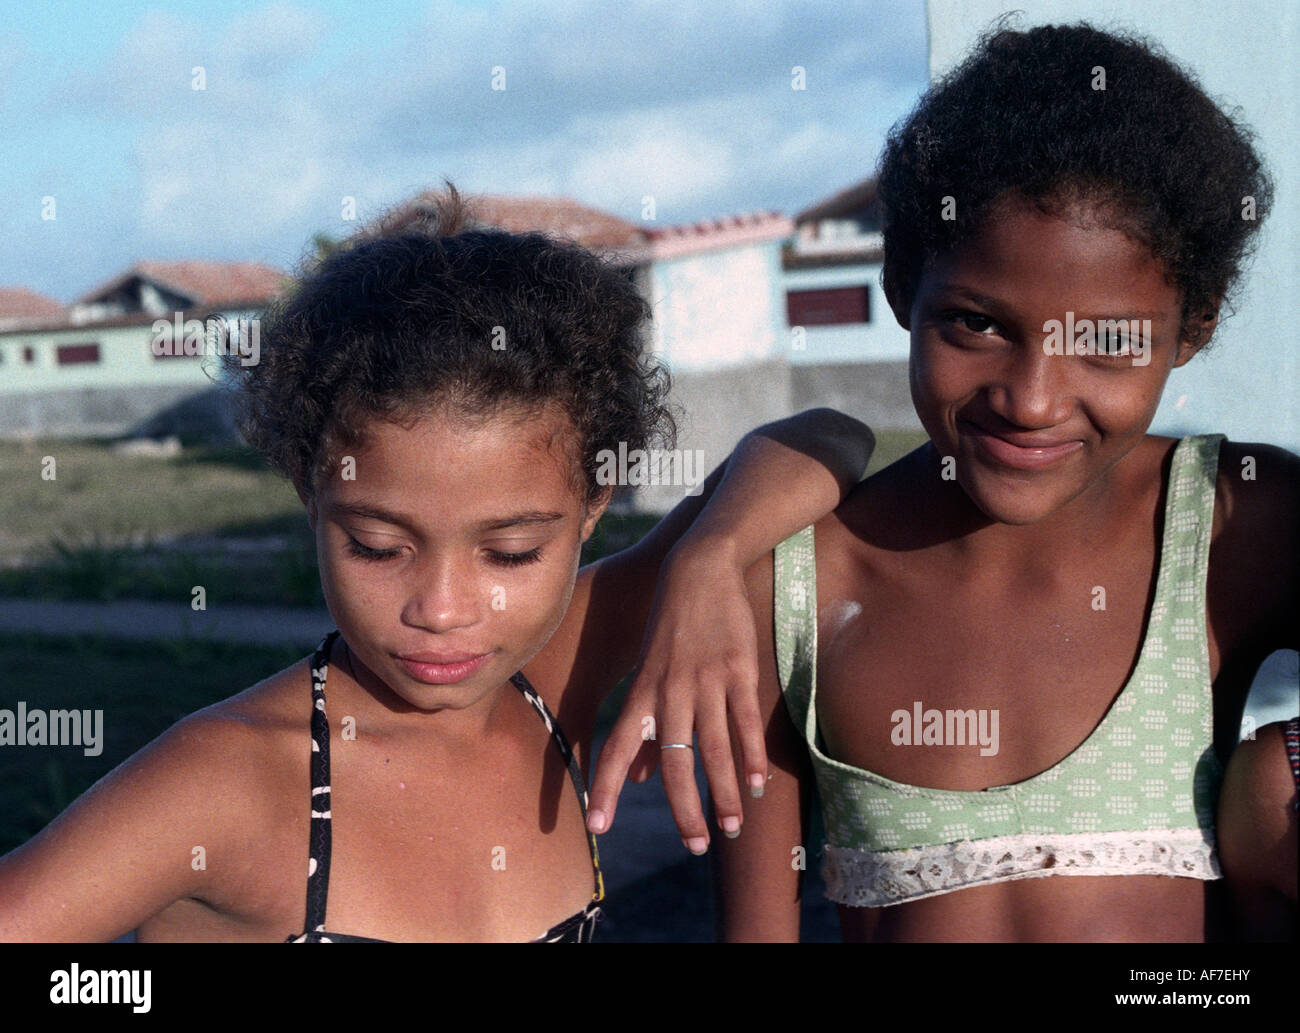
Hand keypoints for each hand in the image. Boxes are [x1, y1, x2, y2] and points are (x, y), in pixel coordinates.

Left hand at [586, 537, 767, 851]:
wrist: (700, 569)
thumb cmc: (670, 627)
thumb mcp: (647, 671)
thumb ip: (642, 728)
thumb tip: (637, 779)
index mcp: (642, 693)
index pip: (615, 748)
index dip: (605, 788)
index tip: (597, 826)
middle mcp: (669, 691)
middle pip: (673, 761)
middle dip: (682, 809)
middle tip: (695, 845)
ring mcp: (705, 680)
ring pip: (712, 748)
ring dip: (722, 792)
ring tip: (731, 827)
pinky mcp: (738, 669)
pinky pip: (743, 720)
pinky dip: (750, 756)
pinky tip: (756, 783)